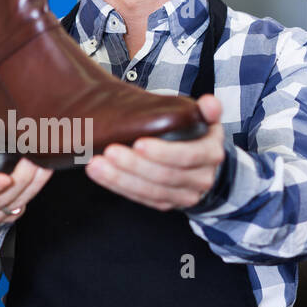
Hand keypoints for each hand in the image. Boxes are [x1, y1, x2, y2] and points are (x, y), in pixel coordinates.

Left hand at [84, 94, 225, 210]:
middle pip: (164, 176)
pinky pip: (141, 198)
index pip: (187, 157)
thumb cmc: (196, 135)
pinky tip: (100, 174)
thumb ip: (208, 110)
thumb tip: (209, 102)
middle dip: (134, 165)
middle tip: (110, 151)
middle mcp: (200, 179)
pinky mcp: (166, 203)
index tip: (138, 143)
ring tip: (97, 164)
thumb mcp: (205, 119)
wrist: (201, 162)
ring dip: (120, 178)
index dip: (163, 153)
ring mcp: (183, 195)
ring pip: (150, 191)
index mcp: (210, 154)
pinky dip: (118, 186)